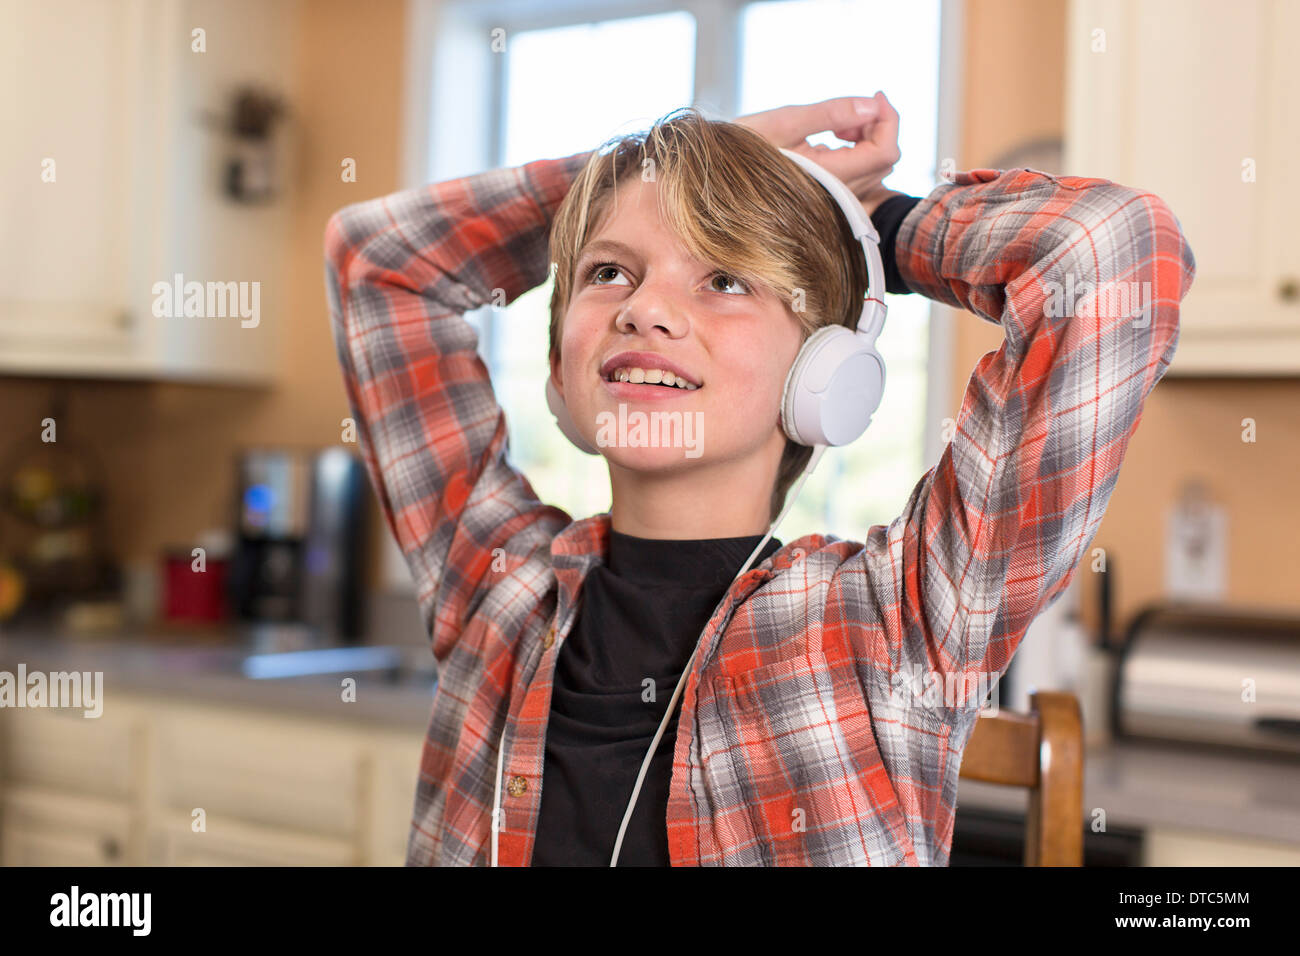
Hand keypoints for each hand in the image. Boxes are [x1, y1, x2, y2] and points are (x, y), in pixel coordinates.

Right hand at [735, 92, 904, 216]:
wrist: (716, 183)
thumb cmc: (742, 151)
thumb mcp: (785, 122)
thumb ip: (833, 113)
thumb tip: (872, 103)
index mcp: (830, 178)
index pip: (885, 151)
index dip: (889, 118)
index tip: (874, 95)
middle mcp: (837, 197)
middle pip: (886, 160)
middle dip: (878, 126)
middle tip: (848, 110)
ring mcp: (834, 203)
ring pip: (875, 169)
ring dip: (867, 139)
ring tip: (837, 127)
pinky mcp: (828, 201)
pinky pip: (859, 177)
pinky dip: (856, 153)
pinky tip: (831, 143)